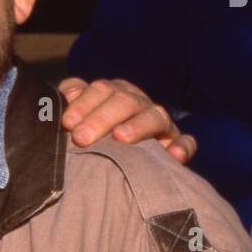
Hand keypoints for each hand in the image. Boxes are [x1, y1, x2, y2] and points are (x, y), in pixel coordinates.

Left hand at [55, 76, 195, 164]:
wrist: (113, 161)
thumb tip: (66, 97)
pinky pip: (184, 140)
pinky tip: (172, 155)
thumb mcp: (75, 119)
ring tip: (120, 138)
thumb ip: (69, 103)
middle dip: (101, 117)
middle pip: (124, 100)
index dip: (83, 103)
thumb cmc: (87, 135)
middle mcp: (136, 102)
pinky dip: (181, 146)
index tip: (67, 122)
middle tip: (81, 138)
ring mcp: (158, 121)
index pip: (100, 90)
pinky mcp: (175, 141)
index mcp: (112, 92)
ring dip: (138, 126)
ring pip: (155, 116)